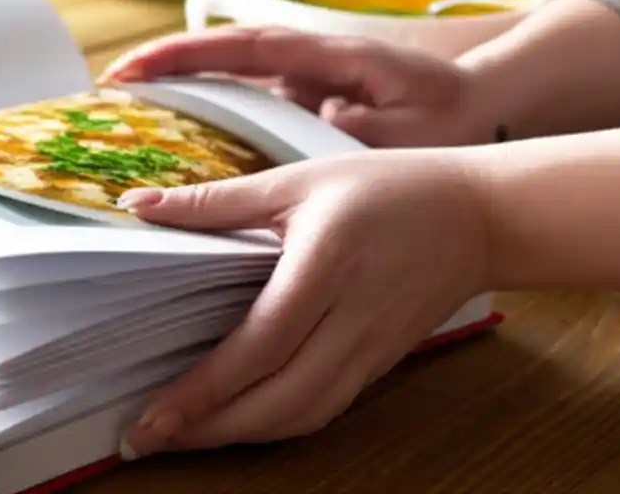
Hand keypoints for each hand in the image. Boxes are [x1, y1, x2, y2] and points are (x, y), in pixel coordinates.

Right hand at [100, 26, 491, 146]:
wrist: (481, 110)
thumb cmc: (446, 117)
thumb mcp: (411, 129)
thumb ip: (365, 126)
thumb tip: (323, 117)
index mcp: (326, 56)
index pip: (242, 46)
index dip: (186, 53)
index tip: (137, 67)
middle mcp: (306, 62)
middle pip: (222, 53)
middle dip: (167, 63)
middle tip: (111, 83)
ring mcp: (302, 82)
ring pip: (229, 76)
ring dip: (181, 85)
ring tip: (127, 104)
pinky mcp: (303, 104)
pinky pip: (246, 103)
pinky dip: (209, 111)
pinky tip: (177, 135)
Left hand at [115, 149, 490, 457]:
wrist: (480, 215)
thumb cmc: (387, 188)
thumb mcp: (297, 180)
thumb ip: (214, 201)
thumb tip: (139, 203)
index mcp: (325, 267)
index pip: (260, 345)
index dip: (205, 388)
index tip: (155, 414)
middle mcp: (351, 319)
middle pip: (280, 398)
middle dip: (211, 428)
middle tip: (151, 438)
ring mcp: (371, 348)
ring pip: (305, 414)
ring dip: (242, 435)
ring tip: (185, 438)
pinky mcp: (381, 363)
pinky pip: (327, 408)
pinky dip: (280, 425)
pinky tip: (240, 423)